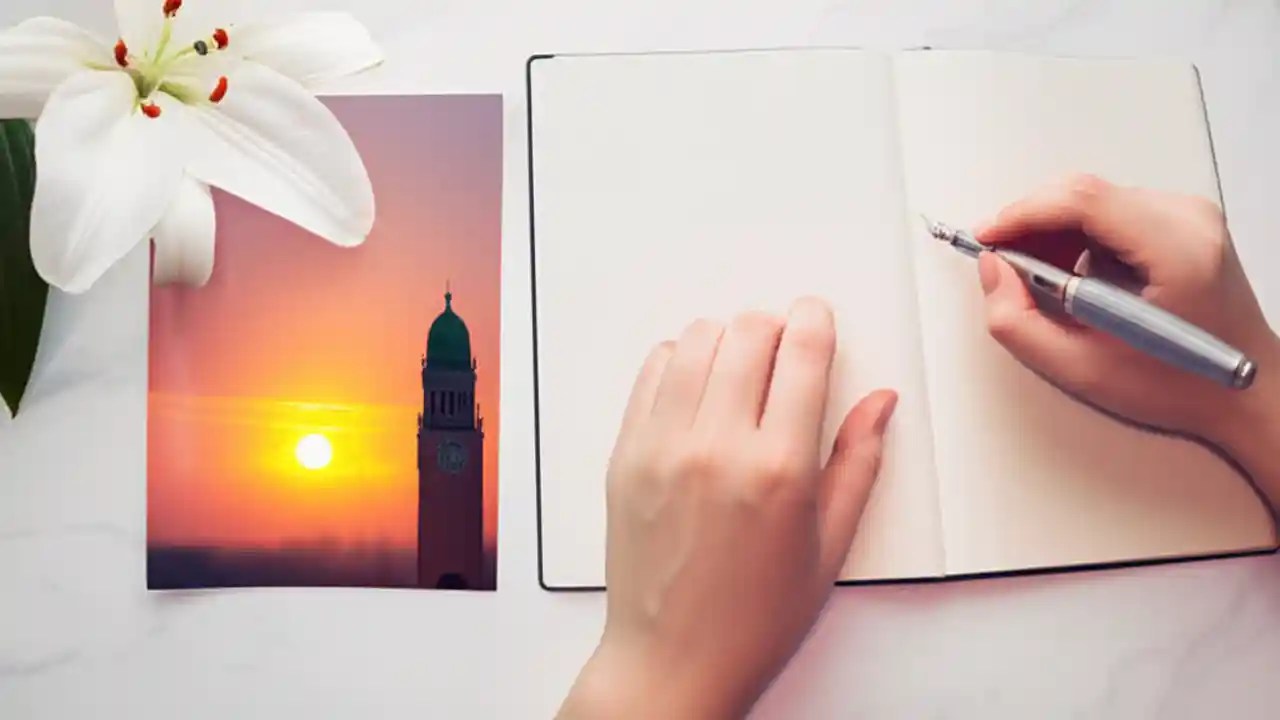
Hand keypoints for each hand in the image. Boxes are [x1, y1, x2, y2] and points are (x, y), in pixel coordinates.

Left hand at [558, 298, 896, 718]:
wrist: (673, 659)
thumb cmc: (754, 617)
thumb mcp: (828, 546)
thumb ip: (858, 463)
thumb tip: (880, 403)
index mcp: (780, 470)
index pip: (803, 353)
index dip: (815, 320)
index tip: (816, 317)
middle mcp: (718, 447)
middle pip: (748, 332)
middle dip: (774, 325)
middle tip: (783, 345)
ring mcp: (664, 447)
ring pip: (696, 341)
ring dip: (726, 337)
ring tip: (740, 366)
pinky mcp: (627, 454)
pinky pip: (651, 372)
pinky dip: (678, 360)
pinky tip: (697, 383)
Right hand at [975, 174, 1279, 505]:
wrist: (1246, 392)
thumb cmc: (1178, 386)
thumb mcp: (1082, 371)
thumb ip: (1019, 322)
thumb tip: (992, 269)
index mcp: (1175, 251)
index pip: (1083, 201)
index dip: (1022, 214)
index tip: (985, 239)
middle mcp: (1188, 218)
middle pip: (1084, 193)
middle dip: (1031, 224)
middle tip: (1005, 267)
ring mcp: (1190, 214)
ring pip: (1093, 200)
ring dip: (1054, 233)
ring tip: (1044, 284)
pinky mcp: (1184, 220)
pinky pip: (1111, 211)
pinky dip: (1079, 237)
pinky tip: (1076, 278)